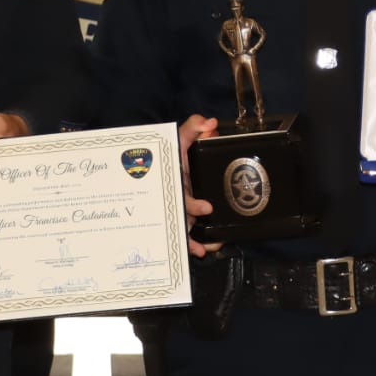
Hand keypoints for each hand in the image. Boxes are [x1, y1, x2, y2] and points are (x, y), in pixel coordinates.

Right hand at [177, 114, 219, 256]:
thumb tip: (211, 123)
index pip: (181, 196)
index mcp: (174, 181)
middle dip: (191, 228)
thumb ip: (194, 126)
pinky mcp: (183, 218)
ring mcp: (178, 210)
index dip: (193, 204)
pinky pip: (186, 237)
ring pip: (182, 230)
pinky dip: (193, 246)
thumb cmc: (174, 154)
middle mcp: (175, 198)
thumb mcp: (182, 138)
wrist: (164, 166)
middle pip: (181, 218)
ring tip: (202, 250)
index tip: (206, 208)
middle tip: (207, 232)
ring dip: (191, 241)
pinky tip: (202, 252)